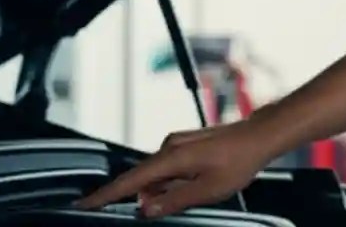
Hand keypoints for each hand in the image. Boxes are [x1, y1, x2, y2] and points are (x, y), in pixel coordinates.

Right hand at [75, 119, 276, 217]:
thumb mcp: (207, 190)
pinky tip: (194, 185)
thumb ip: (174, 201)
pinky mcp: (186, 144)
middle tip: (162, 209)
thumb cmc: (239, 161)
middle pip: (142, 178)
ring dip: (163, 189)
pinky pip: (169, 166)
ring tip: (195, 193)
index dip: (106, 195)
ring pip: (157, 173)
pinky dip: (172, 180)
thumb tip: (145, 209)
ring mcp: (178, 143)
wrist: (260, 136)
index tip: (85, 205)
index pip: (129, 181)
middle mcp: (170, 146)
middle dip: (144, 198)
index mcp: (172, 158)